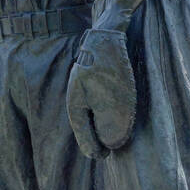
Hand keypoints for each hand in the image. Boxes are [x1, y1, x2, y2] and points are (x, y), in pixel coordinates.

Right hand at [66, 27, 136, 159]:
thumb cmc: (110, 67)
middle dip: (94, 137)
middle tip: (107, 150)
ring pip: (90, 111)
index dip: (93, 147)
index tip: (103, 157)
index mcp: (76, 104)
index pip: (82, 133)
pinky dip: (103, 109)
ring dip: (99, 123)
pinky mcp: (94, 75)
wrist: (109, 32)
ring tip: (111, 133)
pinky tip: (112, 110)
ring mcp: (84, 83)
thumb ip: (110, 124)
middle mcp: (76, 95)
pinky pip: (96, 99)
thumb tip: (110, 144)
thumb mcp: (113, 100)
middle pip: (84, 123)